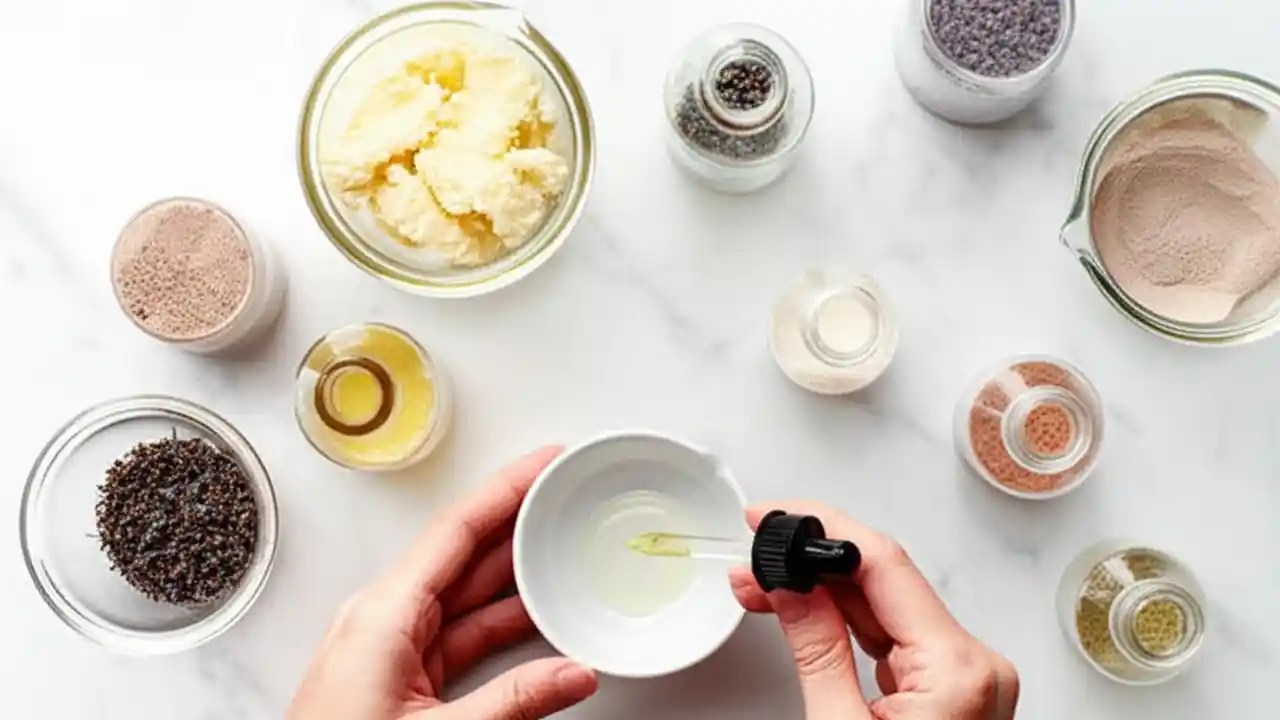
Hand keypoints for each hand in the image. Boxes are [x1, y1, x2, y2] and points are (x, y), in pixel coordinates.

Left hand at [288, 446, 597, 719]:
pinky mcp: (400, 678)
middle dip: (518, 522)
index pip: (455, 530)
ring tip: (565, 545)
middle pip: (463, 553)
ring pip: (466, 594)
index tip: (545, 462)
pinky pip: (461, 632)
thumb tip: (574, 672)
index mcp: (382, 615)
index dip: (505, 489)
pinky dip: (502, 622)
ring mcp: (392, 648)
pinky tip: (538, 615)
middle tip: (567, 495)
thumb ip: (513, 703)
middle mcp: (384, 619)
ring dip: (516, 573)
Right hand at [730, 502, 1017, 719]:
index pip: (884, 564)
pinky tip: (806, 612)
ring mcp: (967, 678)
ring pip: (886, 607)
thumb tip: (789, 584)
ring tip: (763, 588)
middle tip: (753, 559)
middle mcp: (976, 666)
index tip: (774, 515)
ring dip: (823, 592)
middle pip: (884, 581)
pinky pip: (895, 638)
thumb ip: (814, 647)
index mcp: (958, 670)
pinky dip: (847, 623)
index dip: (822, 526)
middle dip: (812, 564)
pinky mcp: (953, 691)